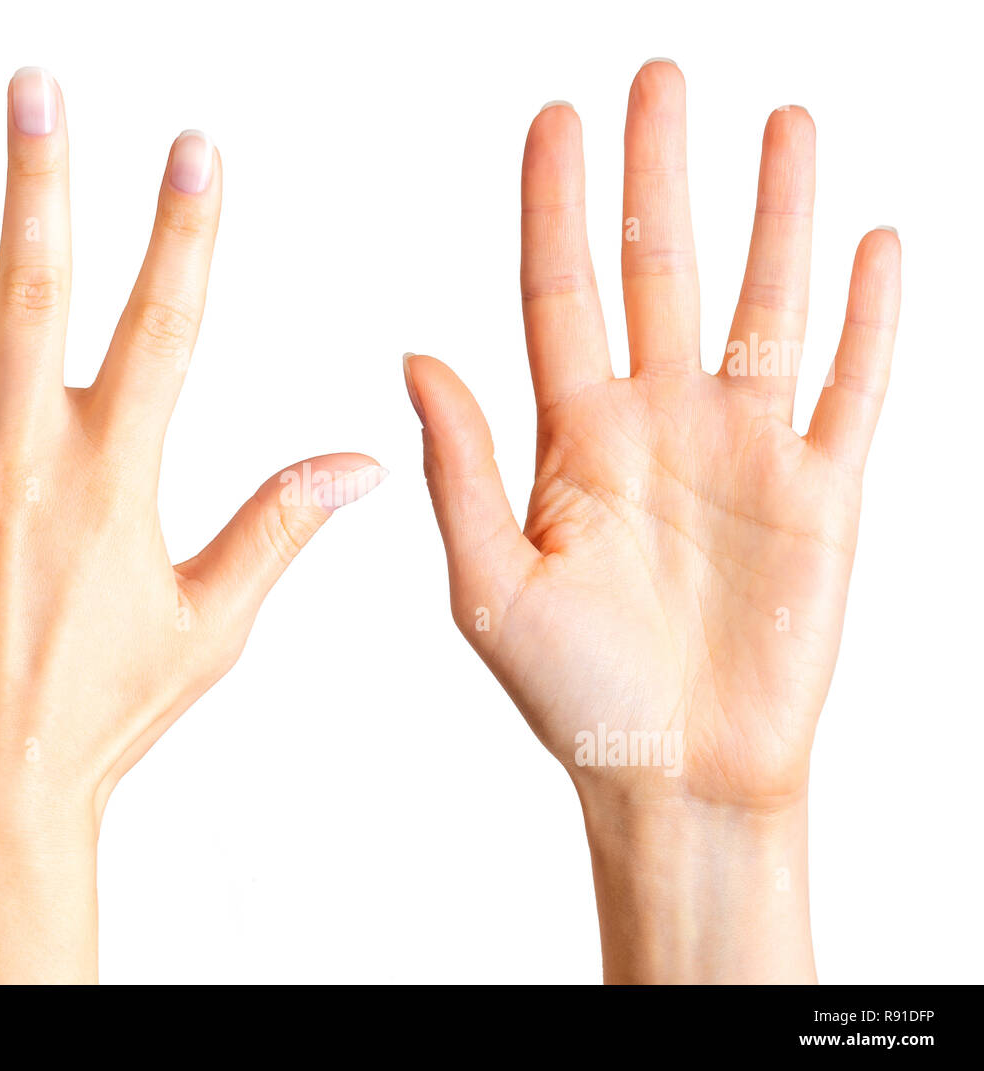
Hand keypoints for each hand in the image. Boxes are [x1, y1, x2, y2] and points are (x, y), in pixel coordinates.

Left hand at [0, 68, 384, 982]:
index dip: (184, 229)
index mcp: (109, 478)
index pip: (161, 323)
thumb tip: (362, 464)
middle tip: (33, 88)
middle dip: (36, 177)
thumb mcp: (211, 625)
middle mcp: (14, 458)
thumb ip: (279, 527)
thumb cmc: (100, 716)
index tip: (194, 150)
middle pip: (28, 289)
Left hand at [403, 61, 897, 981]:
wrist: (673, 776)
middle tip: (656, 77)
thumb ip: (458, 469)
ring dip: (773, 214)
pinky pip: (852, 385)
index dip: (556, 206)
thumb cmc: (574, 694)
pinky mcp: (821, 491)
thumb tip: (415, 354)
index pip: (560, 293)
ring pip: (762, 303)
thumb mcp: (489, 584)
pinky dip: (869, 318)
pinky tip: (871, 242)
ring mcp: (744, 450)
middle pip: (660, 271)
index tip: (553, 119)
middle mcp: (658, 425)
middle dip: (658, 175)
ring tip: (779, 120)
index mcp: (573, 441)